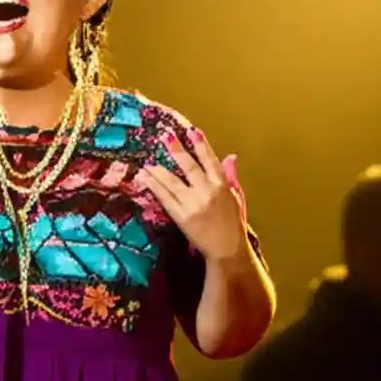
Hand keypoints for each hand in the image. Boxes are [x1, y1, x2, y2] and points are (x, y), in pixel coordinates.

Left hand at [136, 129, 246, 258]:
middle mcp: (207, 192)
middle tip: (165, 136)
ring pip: (172, 182)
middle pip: (189, 167)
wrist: (227, 249)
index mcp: (222, 186)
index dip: (201, 145)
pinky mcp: (181, 216)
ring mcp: (193, 204)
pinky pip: (165, 198)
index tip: (192, 131)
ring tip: (147, 161)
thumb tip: (231, 156)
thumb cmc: (232, 223)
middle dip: (177, 150)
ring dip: (158, 170)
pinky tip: (145, 178)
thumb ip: (230, 176)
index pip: (210, 161)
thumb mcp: (236, 197)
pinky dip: (154, 186)